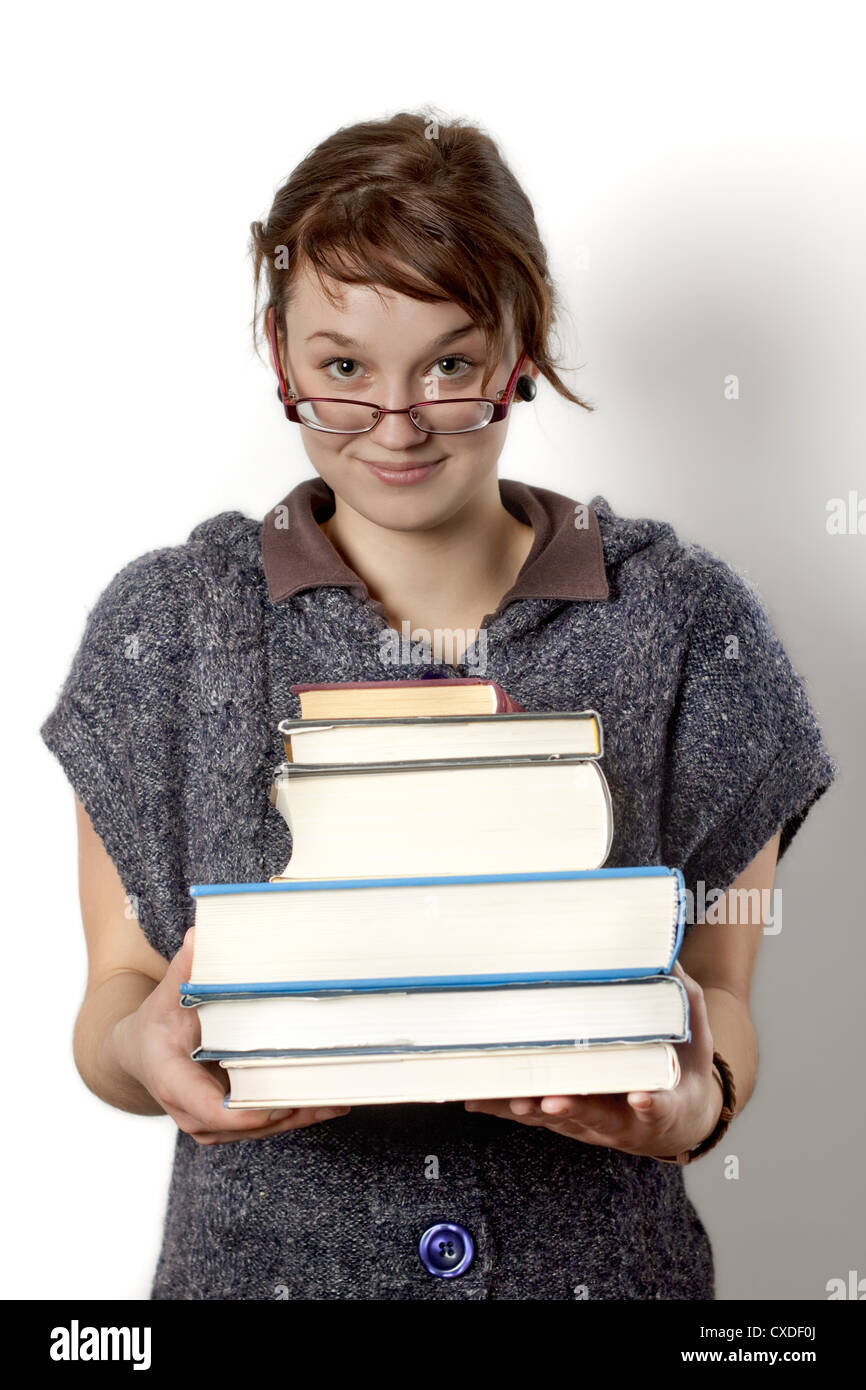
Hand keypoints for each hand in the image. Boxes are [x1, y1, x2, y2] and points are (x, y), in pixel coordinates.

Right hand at [113, 927, 350, 1143]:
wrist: (143, 1054)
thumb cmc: (158, 1022)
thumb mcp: (167, 995)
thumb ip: (185, 969)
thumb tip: (199, 935)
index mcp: (173, 1082)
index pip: (214, 1109)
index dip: (252, 1109)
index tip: (287, 1097)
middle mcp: (190, 1113)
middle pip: (246, 1123)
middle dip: (288, 1110)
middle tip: (330, 1090)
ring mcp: (209, 1125)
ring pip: (259, 1129)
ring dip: (298, 1115)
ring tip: (338, 1098)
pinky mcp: (226, 1125)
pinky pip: (263, 1125)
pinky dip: (294, 1114)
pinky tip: (328, 1103)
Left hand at [463, 961, 722, 1159]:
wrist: (676, 1117)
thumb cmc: (682, 1064)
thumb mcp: (693, 1032)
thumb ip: (680, 996)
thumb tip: (664, 951)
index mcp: (664, 1104)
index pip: (659, 1106)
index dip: (650, 1104)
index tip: (640, 1098)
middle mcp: (624, 1122)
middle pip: (598, 1117)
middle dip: (574, 1108)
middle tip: (552, 1100)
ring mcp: (592, 1125)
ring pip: (559, 1118)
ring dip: (534, 1109)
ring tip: (513, 1098)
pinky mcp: (566, 1120)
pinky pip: (534, 1114)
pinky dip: (506, 1107)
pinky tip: (476, 1100)